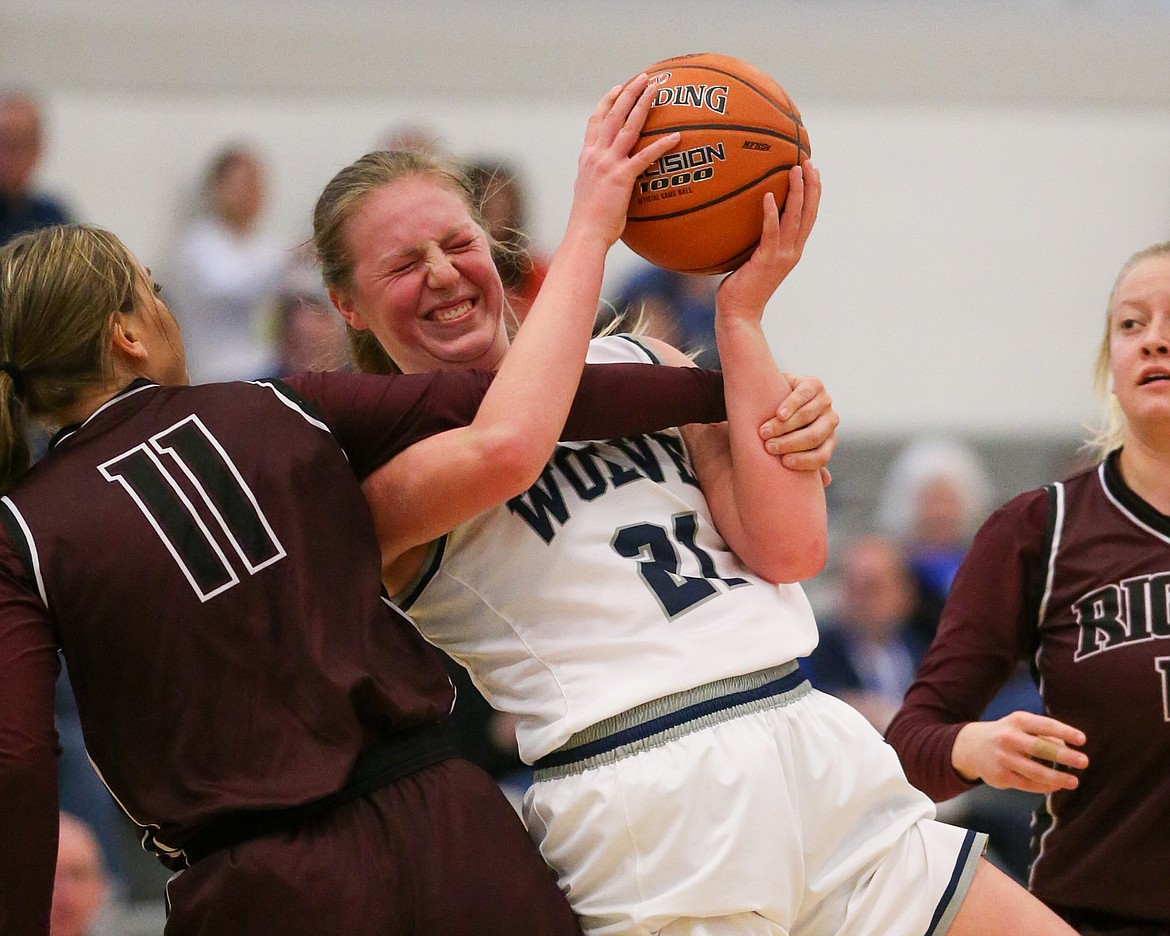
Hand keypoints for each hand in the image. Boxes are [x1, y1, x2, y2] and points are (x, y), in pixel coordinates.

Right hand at [568, 75, 679, 248]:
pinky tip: (677, 136)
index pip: (595, 121)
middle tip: (643, 78)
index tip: (617, 88)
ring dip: (642, 105)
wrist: (585, 234)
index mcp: (587, 157)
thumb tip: (610, 181)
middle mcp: (596, 155)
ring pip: (628, 127)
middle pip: (613, 115)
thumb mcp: (590, 193)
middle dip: (628, 93)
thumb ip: (599, 180)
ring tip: (656, 89)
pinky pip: (646, 156)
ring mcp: (608, 164)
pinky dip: (662, 145)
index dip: (607, 102)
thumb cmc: (589, 221)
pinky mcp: (622, 177)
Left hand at [715, 161, 820, 319]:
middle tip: (808, 162)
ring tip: (795, 170)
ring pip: (795, 219)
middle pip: (809, 213)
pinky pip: (770, 232)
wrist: (739, 314)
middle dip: (811, 186)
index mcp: (792, 250)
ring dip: (797, 193)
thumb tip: (743, 218)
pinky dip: (770, 213)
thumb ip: (757, 240)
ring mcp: (781, 257)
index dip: (813, 193)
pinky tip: (767, 195)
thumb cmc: (741, 287)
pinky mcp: (765, 261)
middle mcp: (792, 252)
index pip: (809, 217)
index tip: (812, 170)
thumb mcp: (753, 259)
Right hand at [759, 373, 837, 485]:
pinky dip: (790, 406)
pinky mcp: (813, 384)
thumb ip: (806, 459)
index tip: (783, 462)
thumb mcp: (794, 444)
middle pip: (814, 436)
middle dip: (790, 443)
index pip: (822, 455)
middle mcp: (830, 421)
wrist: (777, 395)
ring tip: (764, 432)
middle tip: (769, 447)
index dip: (804, 461)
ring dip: (784, 427)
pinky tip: (778, 415)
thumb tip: (827, 481)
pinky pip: (803, 396)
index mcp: (828, 440)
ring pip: (806, 417)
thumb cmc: (784, 428)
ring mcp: (824, 401)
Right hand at [951, 711, 1087, 793]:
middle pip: (1040, 748)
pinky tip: (1056, 785)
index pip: (1045, 725)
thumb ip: (1043, 734)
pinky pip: (1028, 784)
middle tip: (1084, 761)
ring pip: (1035, 771)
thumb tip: (1067, 749)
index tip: (1083, 740)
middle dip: (1064, 755)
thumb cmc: (1006, 734)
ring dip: (1057, 777)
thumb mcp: (1020, 726)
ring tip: (1074, 781)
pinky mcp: (1001, 776)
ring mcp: (1004, 758)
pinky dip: (1045, 786)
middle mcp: (1009, 738)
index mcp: (1017, 721)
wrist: (970, 746)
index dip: (1065, 731)